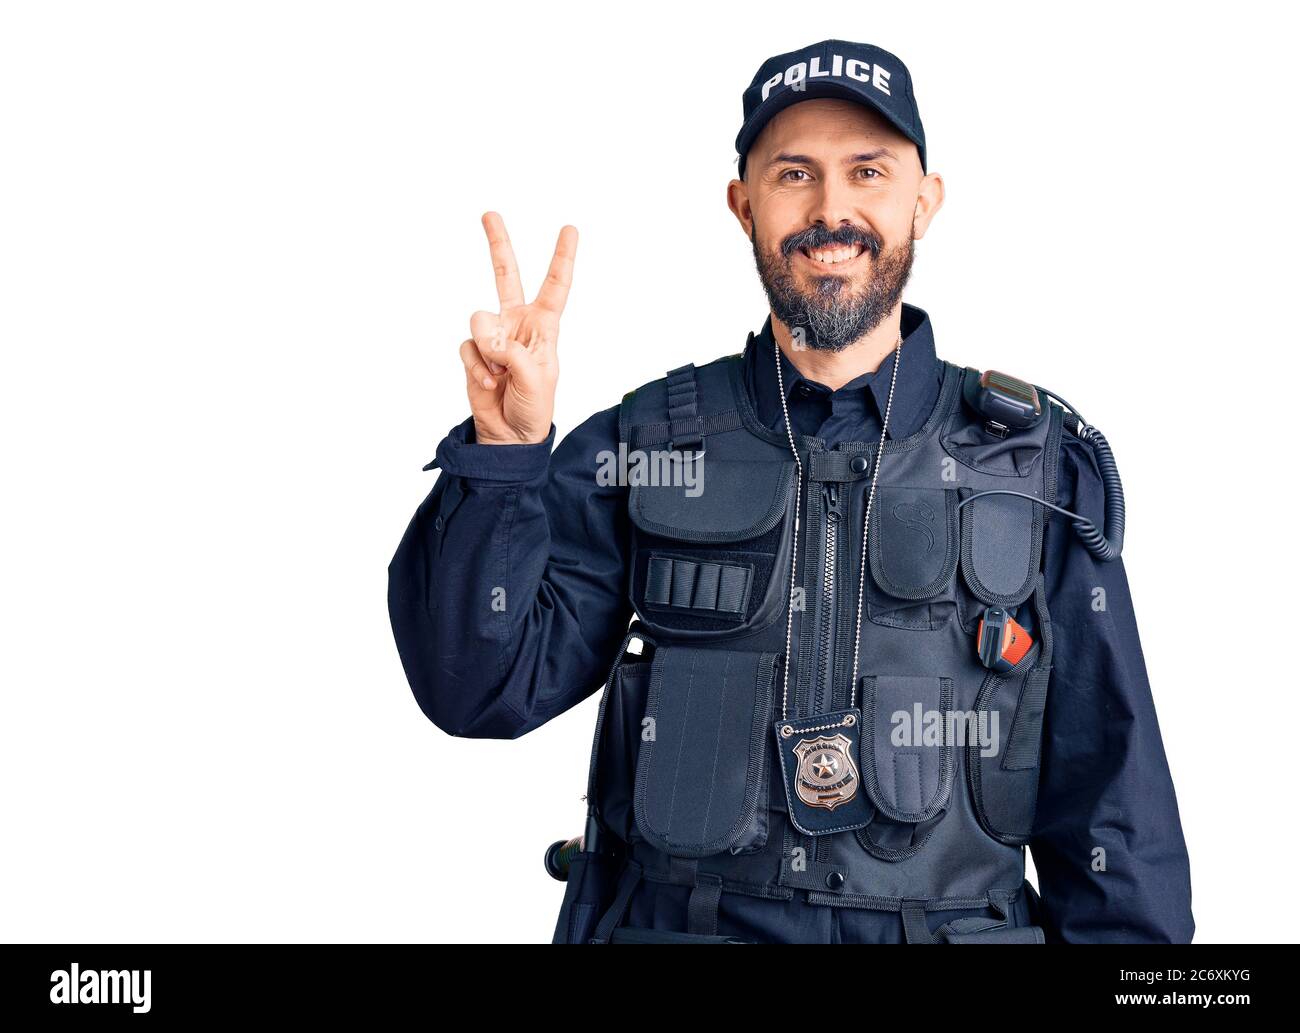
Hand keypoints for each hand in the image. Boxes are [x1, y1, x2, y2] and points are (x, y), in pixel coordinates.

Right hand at [459, 212, 576, 444]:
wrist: (509, 436)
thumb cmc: (534, 408)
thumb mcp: (538, 380)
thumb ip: (513, 353)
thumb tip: (486, 336)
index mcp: (544, 327)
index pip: (555, 286)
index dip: (562, 258)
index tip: (569, 229)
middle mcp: (517, 324)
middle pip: (506, 275)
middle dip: (498, 244)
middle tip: (489, 214)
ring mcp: (493, 336)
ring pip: (480, 320)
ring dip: (489, 352)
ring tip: (501, 375)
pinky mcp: (473, 351)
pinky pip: (468, 347)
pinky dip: (477, 368)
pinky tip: (489, 383)